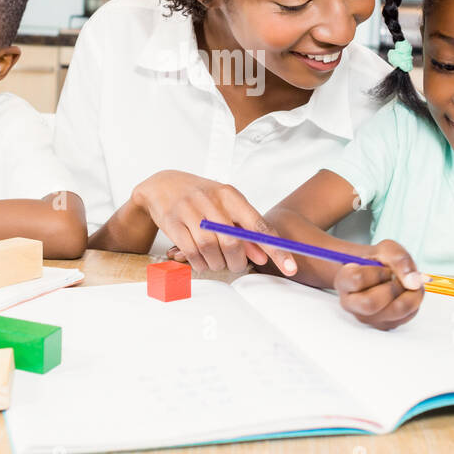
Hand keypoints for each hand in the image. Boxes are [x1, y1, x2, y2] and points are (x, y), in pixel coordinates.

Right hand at [132, 170, 295, 274]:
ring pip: (210, 248)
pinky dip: (200, 263)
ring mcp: (189, 210)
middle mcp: (210, 200)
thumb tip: (263, 256)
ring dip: (217, 263)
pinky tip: (203, 261)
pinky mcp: (172, 222)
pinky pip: (191, 252)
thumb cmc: (201, 198)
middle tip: (236, 265)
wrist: (163, 185)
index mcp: (229, 194)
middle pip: (232, 241)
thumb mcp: (226, 207)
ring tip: (218, 262)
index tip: (290, 268)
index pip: (258, 225)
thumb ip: (245, 230)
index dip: (276, 249)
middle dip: (237, 261)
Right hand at [334, 240, 424, 330]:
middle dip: (393, 287)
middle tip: (398, 278)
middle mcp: (351, 304)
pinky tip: (406, 293)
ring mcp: (367, 318)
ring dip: (407, 294)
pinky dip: (413, 301)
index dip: (378, 271)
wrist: (379, 273)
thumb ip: (399, 259)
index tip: (385, 268)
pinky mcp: (384, 326)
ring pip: (393, 312)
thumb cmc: (379, 261)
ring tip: (405, 284)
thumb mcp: (387, 249)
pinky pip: (406, 316)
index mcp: (344, 281)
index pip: (357, 279)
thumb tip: (414, 282)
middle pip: (370, 303)